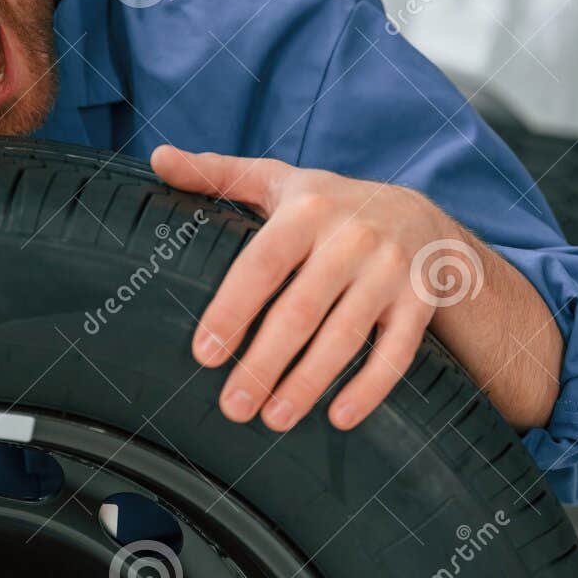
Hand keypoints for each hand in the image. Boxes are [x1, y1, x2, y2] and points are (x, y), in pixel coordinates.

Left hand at [152, 146, 452, 432]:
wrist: (421, 218)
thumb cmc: (330, 205)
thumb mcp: (276, 180)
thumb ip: (217, 173)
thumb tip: (157, 158)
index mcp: (307, 210)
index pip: (262, 264)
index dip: (233, 310)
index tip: (205, 355)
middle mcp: (352, 239)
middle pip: (301, 310)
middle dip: (264, 362)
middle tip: (233, 406)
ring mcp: (390, 272)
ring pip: (345, 335)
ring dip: (308, 383)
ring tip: (274, 419)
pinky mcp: (420, 302)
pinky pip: (397, 352)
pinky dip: (369, 387)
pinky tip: (338, 417)